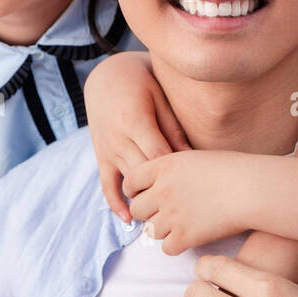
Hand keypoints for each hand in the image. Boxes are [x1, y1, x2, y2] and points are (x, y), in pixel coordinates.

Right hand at [84, 51, 190, 221]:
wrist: (106, 76)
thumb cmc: (142, 84)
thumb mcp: (160, 99)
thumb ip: (174, 129)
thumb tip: (193, 157)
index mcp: (135, 121)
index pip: (159, 156)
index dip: (176, 174)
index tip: (196, 188)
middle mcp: (118, 138)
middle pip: (144, 173)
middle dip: (164, 192)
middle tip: (188, 211)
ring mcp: (107, 149)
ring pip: (128, 181)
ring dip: (145, 200)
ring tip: (166, 220)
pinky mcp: (101, 155)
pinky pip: (106, 184)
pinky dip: (116, 202)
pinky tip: (129, 219)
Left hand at [124, 149, 255, 253]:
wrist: (251, 188)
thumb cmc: (233, 169)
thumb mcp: (196, 157)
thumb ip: (174, 168)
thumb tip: (164, 179)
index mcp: (164, 166)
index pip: (131, 181)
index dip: (133, 190)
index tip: (141, 195)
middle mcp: (163, 190)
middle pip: (136, 209)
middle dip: (146, 213)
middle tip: (161, 214)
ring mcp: (172, 215)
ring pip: (150, 231)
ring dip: (162, 230)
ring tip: (178, 226)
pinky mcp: (185, 236)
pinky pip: (167, 248)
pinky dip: (176, 246)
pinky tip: (189, 238)